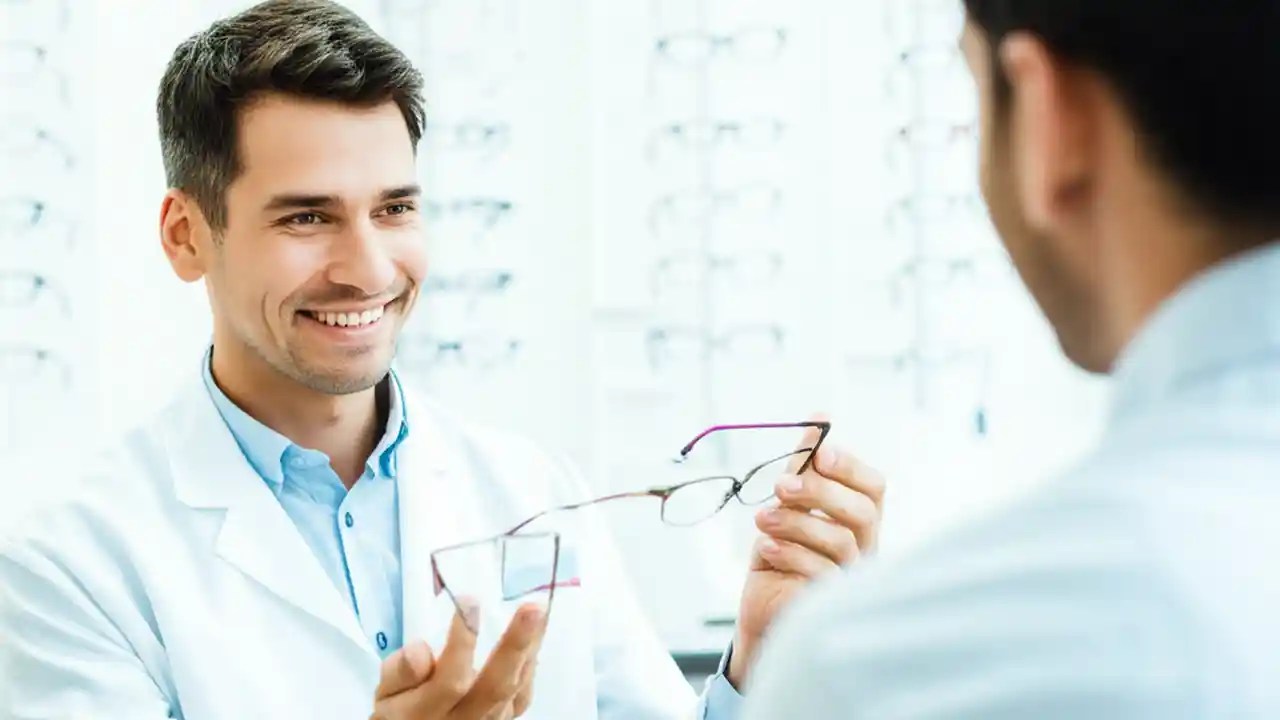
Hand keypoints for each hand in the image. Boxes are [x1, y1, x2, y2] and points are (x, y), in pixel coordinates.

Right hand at [370, 602, 545, 719]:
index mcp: (428, 711)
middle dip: (516, 644)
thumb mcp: (385, 698)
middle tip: (533, 608)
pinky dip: (530, 667)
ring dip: (530, 650)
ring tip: (539, 613)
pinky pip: (522, 697)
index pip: (450, 679)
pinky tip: (534, 641)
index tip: (469, 601)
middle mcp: (465, 719)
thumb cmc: (399, 714)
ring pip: (516, 690)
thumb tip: (420, 648)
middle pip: (495, 686)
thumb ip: (399, 674)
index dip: (462, 642)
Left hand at [728, 415, 885, 688]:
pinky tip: (766, 547)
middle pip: (863, 513)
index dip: (850, 468)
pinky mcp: (830, 603)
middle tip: (781, 485)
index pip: (874, 488)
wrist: (763, 604)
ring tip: (763, 519)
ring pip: (841, 542)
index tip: (819, 454)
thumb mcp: (788, 505)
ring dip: (797, 523)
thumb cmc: (781, 552)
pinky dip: (790, 554)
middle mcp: (863, 548)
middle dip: (821, 493)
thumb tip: (817, 419)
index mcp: (857, 520)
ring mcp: (851, 578)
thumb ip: (803, 468)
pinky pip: (821, 574)